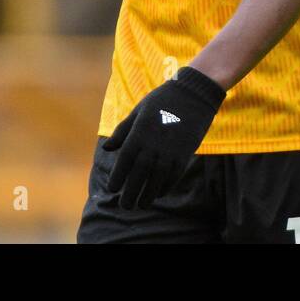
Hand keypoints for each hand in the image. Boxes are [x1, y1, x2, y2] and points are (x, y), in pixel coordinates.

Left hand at [102, 66, 225, 208]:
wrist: (193, 94)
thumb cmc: (162, 100)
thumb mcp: (138, 111)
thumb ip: (122, 132)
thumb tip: (106, 148)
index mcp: (138, 133)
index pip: (124, 162)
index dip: (117, 177)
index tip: (112, 189)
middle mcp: (152, 146)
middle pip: (138, 176)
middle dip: (130, 193)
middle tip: (125, 206)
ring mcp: (169, 152)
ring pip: (156, 181)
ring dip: (148, 195)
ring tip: (141, 205)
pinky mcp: (184, 154)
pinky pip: (173, 176)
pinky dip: (165, 187)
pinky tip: (159, 193)